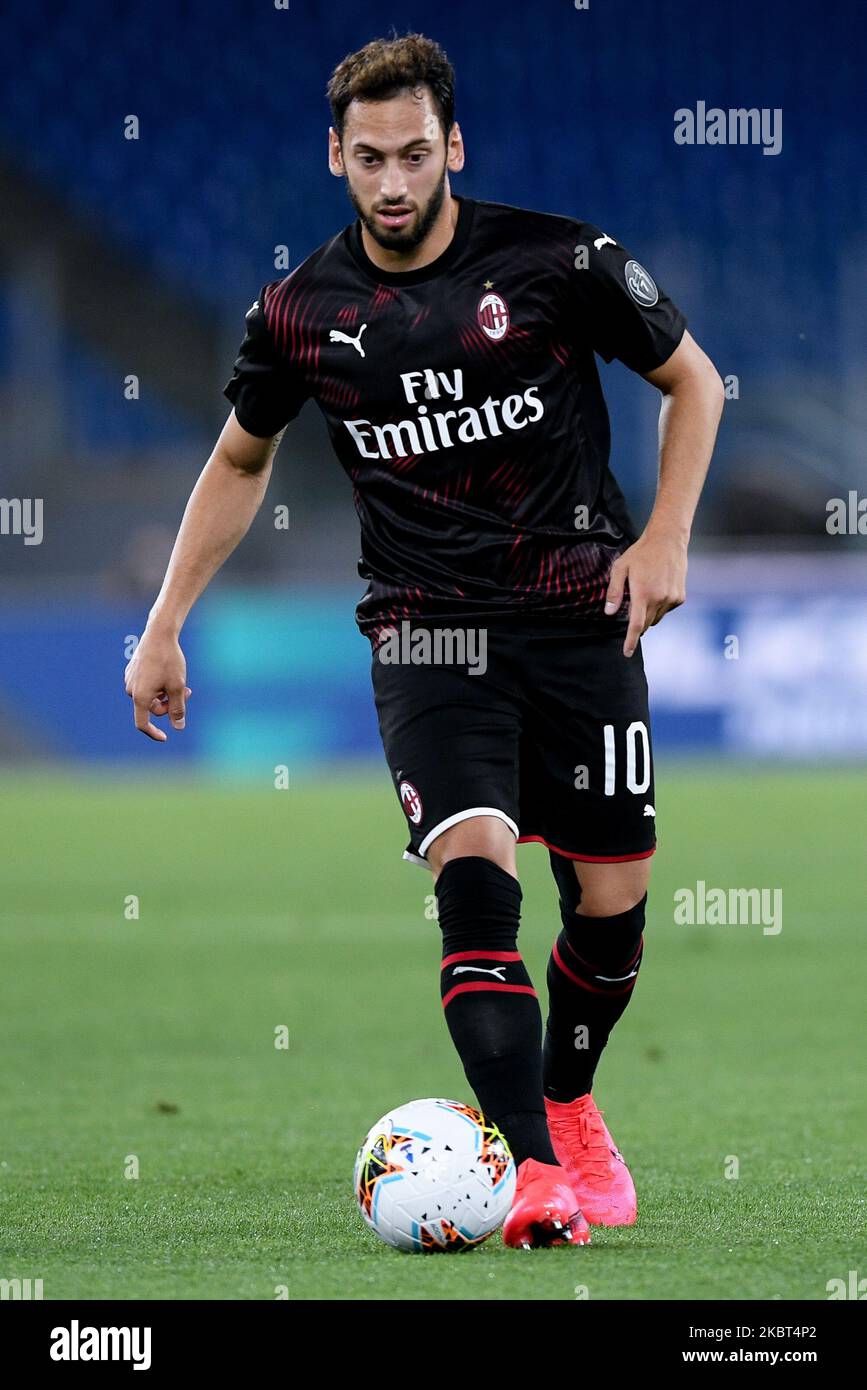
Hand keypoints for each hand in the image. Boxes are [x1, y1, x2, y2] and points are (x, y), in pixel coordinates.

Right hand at [124, 624, 190, 740]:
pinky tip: (167, 670)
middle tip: (187, 692)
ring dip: (165, 693)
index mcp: (140, 697)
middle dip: (169, 704)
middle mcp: (131, 690)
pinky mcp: (132, 671)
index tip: (165, 737)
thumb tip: (178, 727)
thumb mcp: (178, 686)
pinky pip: (146, 685)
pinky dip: (159, 684)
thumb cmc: (169, 661)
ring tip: (179, 680)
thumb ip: (177, 709)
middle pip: (152, 708)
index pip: (143, 724)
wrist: (159, 634)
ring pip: (151, 696)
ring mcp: (130, 680)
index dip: (153, 733)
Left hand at [604, 530, 687, 657]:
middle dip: (638, 622)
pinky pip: (666, 610)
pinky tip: (657, 588)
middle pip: (646, 623)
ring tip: (646, 590)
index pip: (636, 625)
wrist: (668, 540)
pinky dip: (660, 606)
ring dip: (649, 613)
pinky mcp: (680, 597)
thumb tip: (609, 612)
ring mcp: (672, 599)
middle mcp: (660, 599)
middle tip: (633, 604)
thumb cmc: (641, 553)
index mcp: (643, 594)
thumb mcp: (620, 568)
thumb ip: (614, 591)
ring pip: (656, 618)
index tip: (627, 652)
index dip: (631, 641)